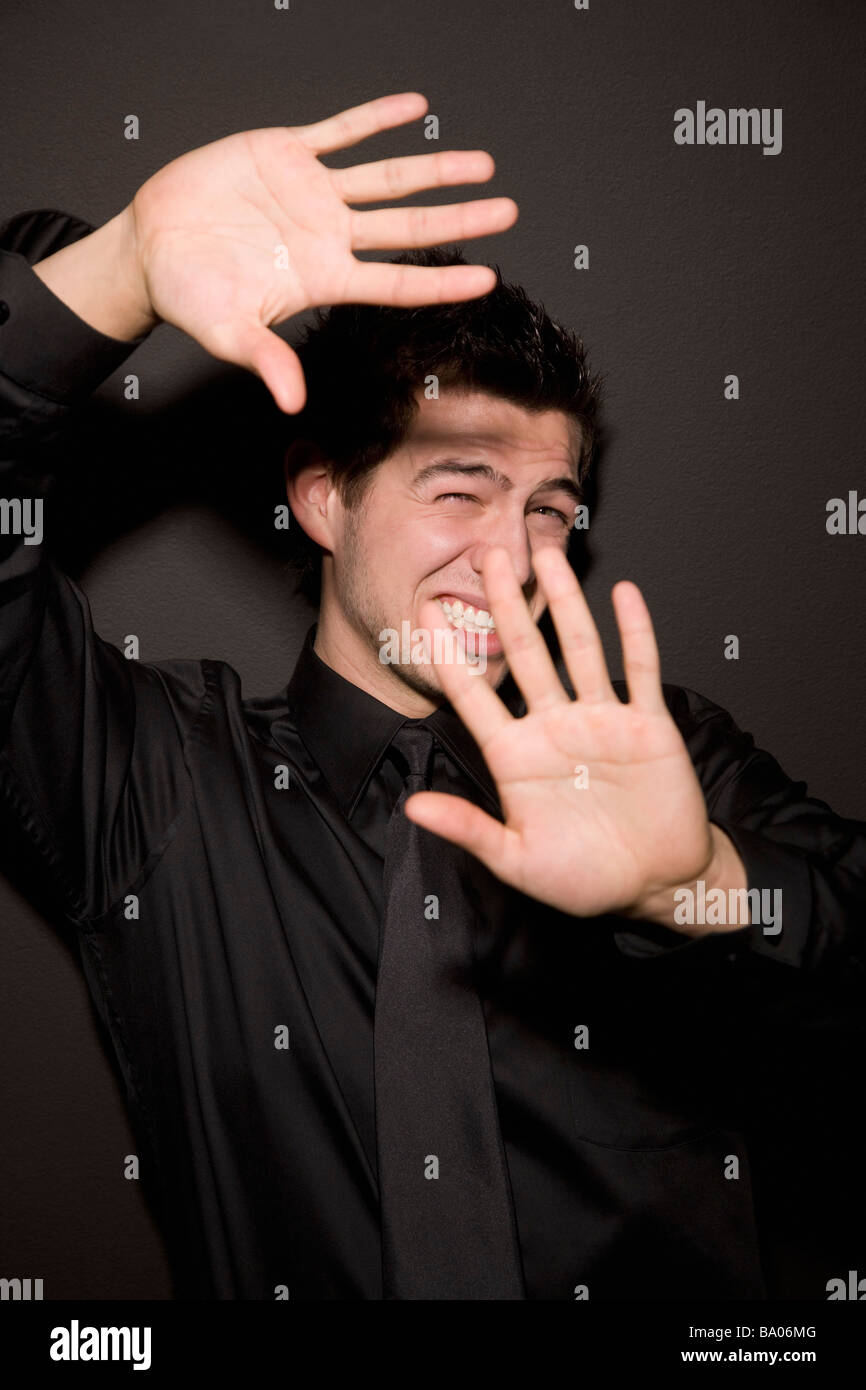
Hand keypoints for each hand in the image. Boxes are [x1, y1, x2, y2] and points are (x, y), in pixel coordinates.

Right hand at [126, 91, 516, 410]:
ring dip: (435, 169)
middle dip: (459, 218)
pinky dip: (375, 117)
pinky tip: (414, 107)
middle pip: (408, 226)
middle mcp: (329, 234)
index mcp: (324, 277)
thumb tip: (292, 402)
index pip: (397, 281)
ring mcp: (312, 193)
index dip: (443, 280)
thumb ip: (266, 360)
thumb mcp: (228, 332)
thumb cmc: (189, 295)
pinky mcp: (285, 153)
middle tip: (508, 212)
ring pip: (387, 178)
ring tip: (481, 164)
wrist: (150, 247)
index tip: (489, 278)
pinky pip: (341, 130)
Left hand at [409, 547, 716, 923]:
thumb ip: (468, 829)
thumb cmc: (584, 879)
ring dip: (565, 602)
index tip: (424, 613)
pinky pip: (640, 671)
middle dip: (506, 604)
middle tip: (487, 556)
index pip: (474, 696)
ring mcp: (601, 721)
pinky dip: (636, 633)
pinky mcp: (647, 726)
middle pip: (525, 654)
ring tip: (548, 554)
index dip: (449, 656)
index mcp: (516, 756)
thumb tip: (412, 807)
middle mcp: (554, 727)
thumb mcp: (517, 860)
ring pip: (578, 649)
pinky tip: (625, 595)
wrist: (656, 885)